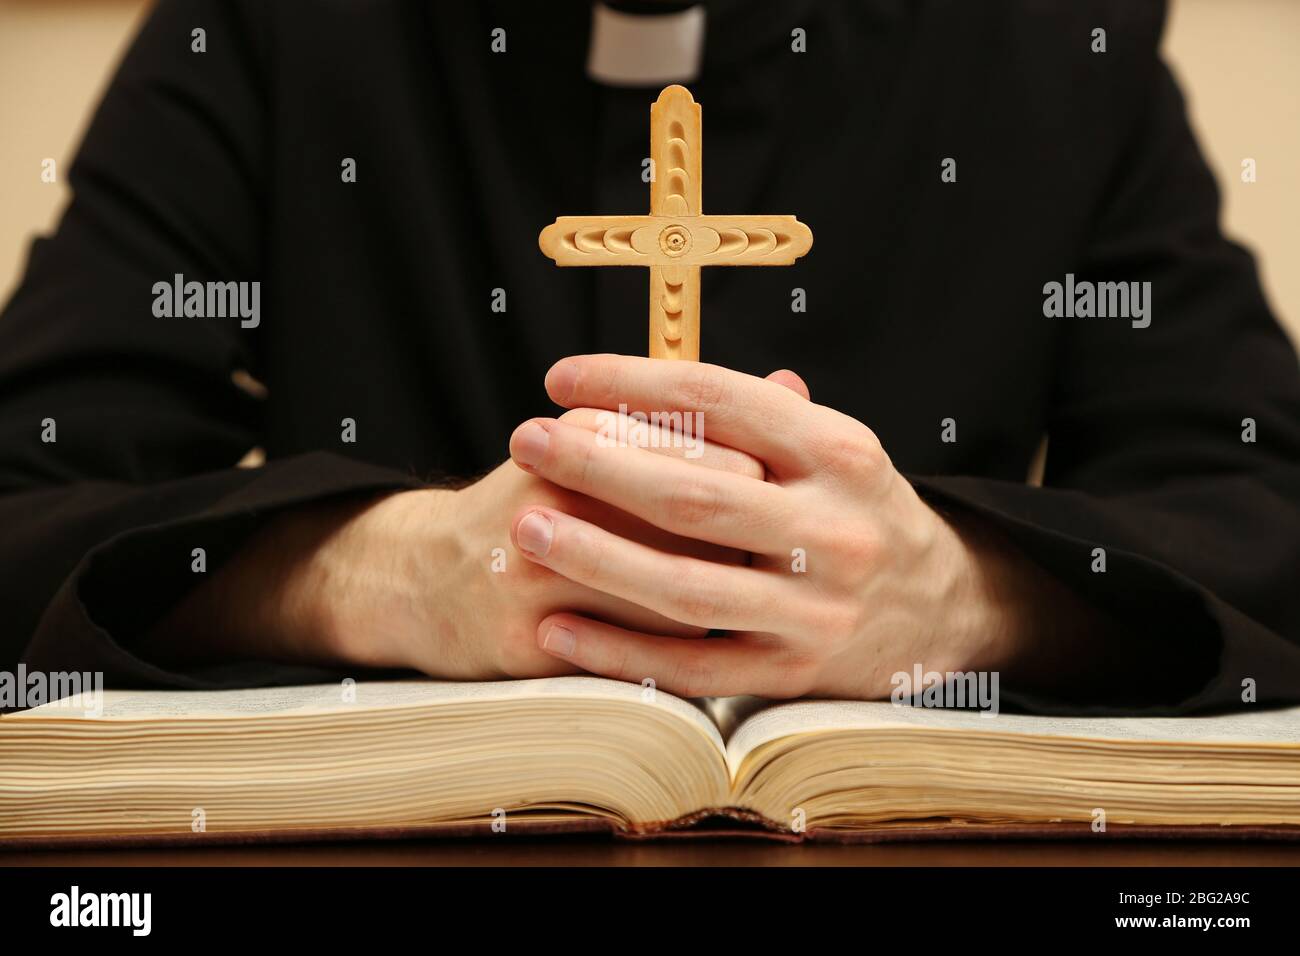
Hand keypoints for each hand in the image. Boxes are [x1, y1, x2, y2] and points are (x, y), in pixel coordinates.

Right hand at [143, 415, 762, 680]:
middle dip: (745, 532)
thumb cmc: (538, 502)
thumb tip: (792, 384)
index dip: (748, 468)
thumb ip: (694, 417)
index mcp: (573, 439)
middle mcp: (548, 498)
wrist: (426, 579)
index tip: (781, 483)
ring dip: (723, 592)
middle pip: (683, 515)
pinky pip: (631, 651)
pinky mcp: (523, 640)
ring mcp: (531, 573)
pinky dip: (678, 645)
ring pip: (666, 588)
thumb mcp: (598, 442)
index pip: (690, 443)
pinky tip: (703, 632)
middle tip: (784, 543)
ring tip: (750, 587)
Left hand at [509, 355, 1070, 699]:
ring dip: (596, 557)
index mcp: (839, 453)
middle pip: (694, 493)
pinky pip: (694, 667)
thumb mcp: (834, 449)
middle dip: (596, 464)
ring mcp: (816, 609)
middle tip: (527, 440)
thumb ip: (757, 415)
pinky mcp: (794, 673)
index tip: (561, 379)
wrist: (945, 608)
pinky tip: (556, 628)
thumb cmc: (861, 510)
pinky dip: (621, 651)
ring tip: (525, 526)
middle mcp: (832, 529)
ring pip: (687, 586)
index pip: (721, 401)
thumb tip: (651, 377)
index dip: (632, 383)